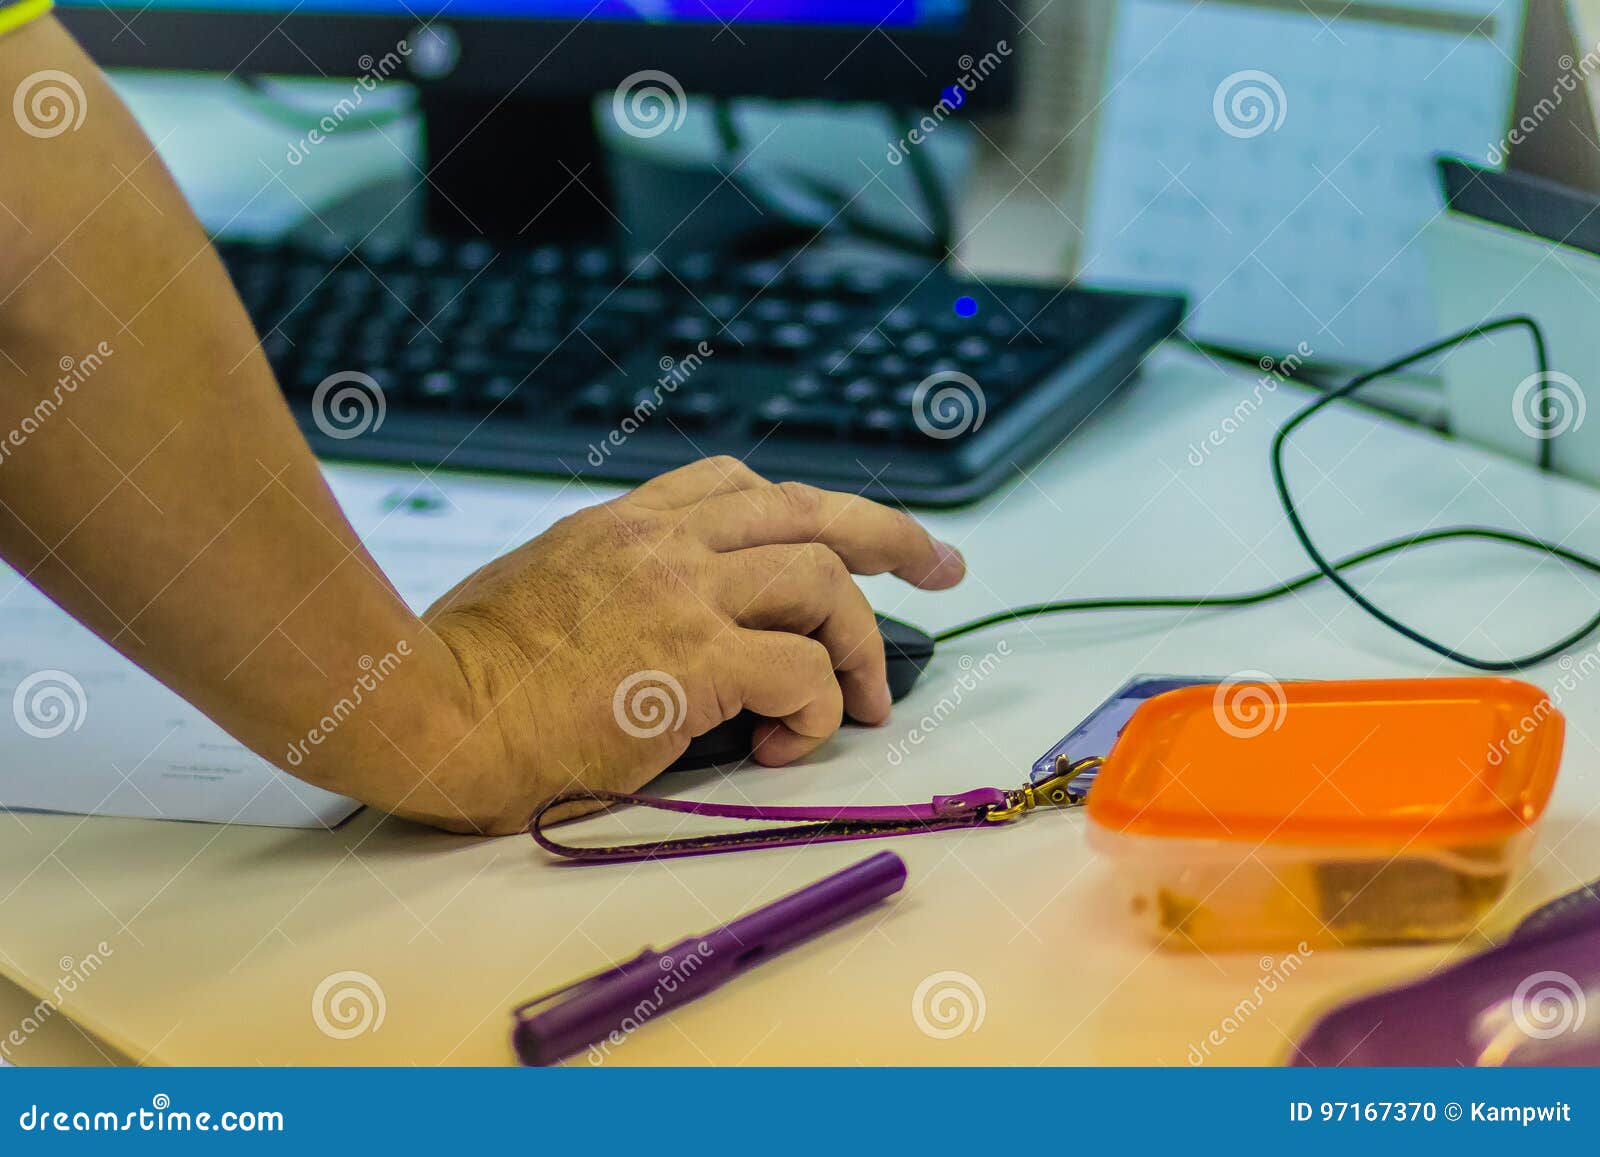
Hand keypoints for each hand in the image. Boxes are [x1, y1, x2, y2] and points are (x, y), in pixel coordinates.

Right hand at [406, 458, 964, 833]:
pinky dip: (819, 707)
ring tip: (868, 702)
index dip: (808, 509)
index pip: (740, 487)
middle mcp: (662, 543)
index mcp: (624, 527)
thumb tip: (660, 632)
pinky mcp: (694, 660)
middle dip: (891, 535)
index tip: (849, 532)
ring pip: (824, 582)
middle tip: (941, 563)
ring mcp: (682, 593)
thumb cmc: (458, 670)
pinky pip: (803, 670)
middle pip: (810, 511)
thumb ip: (607, 587)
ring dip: (861, 642)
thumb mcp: (535, 591)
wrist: (420, 708)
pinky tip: (787, 744)